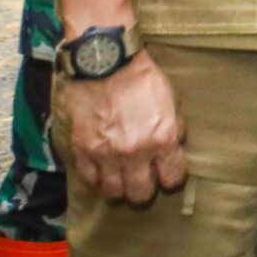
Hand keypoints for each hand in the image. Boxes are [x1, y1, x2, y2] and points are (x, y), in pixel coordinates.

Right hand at [63, 51, 187, 205]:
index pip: (172, 178)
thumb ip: (173, 126)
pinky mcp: (82, 151)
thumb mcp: (170, 99)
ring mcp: (106, 155)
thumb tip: (175, 144)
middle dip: (145, 190)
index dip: (172, 178)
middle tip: (144, 181)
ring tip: (121, 179)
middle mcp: (135, 153)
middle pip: (141, 194)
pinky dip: (96, 179)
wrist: (105, 62)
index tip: (168, 174)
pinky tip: (102, 171)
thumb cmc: (141, 77)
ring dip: (119, 188)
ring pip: (113, 192)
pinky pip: (89, 179)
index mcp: (162, 139)